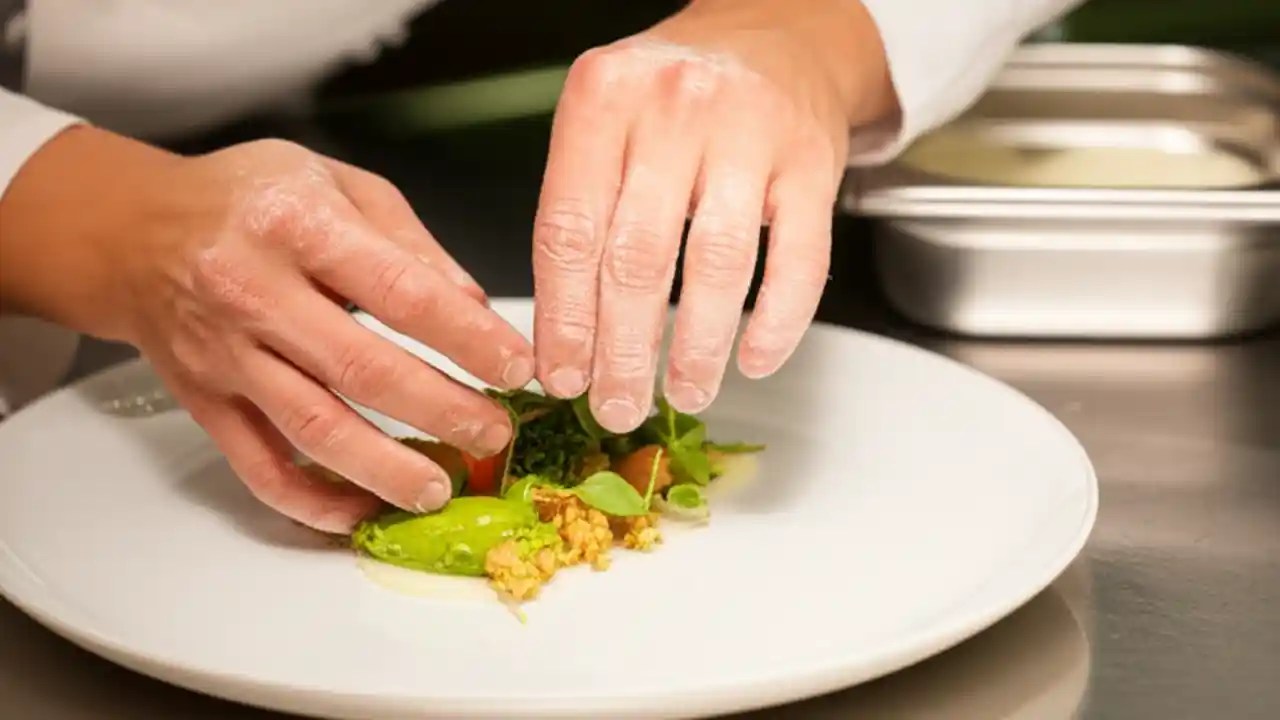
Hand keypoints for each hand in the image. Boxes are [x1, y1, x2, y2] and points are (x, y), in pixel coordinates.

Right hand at [0, 129, 533, 531]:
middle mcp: (252, 292)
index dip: (465, 336)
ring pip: (313, 429)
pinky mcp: (206, 403)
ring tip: (443, 486)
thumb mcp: (339, 184)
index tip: (516, 366)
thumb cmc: (249, 200)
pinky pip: (259, 467)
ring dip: (387, 469)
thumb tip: (477, 308)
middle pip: (360, 369)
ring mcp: (225, 356)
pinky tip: (361, 513)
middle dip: (441, 409)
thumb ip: (412, 244)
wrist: (137, 231)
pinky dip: (312, 502)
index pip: (397, 291)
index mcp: (295, 225)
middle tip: (496, 431)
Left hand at [532, 0, 894, 430]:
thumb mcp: (603, 124)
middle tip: (616, 405)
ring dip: (697, 348)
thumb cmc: (675, 98)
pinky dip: (778, 323)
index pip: (569, 231)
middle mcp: (673, 108)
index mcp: (603, 100)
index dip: (564, 319)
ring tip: (685, 393)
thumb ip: (579, 212)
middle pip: (636, 257)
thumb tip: (566, 338)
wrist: (774, 37)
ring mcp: (750, 133)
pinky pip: (798, 260)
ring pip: (716, 265)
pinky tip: (755, 360)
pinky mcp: (812, 162)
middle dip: (623, 352)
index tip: (563, 376)